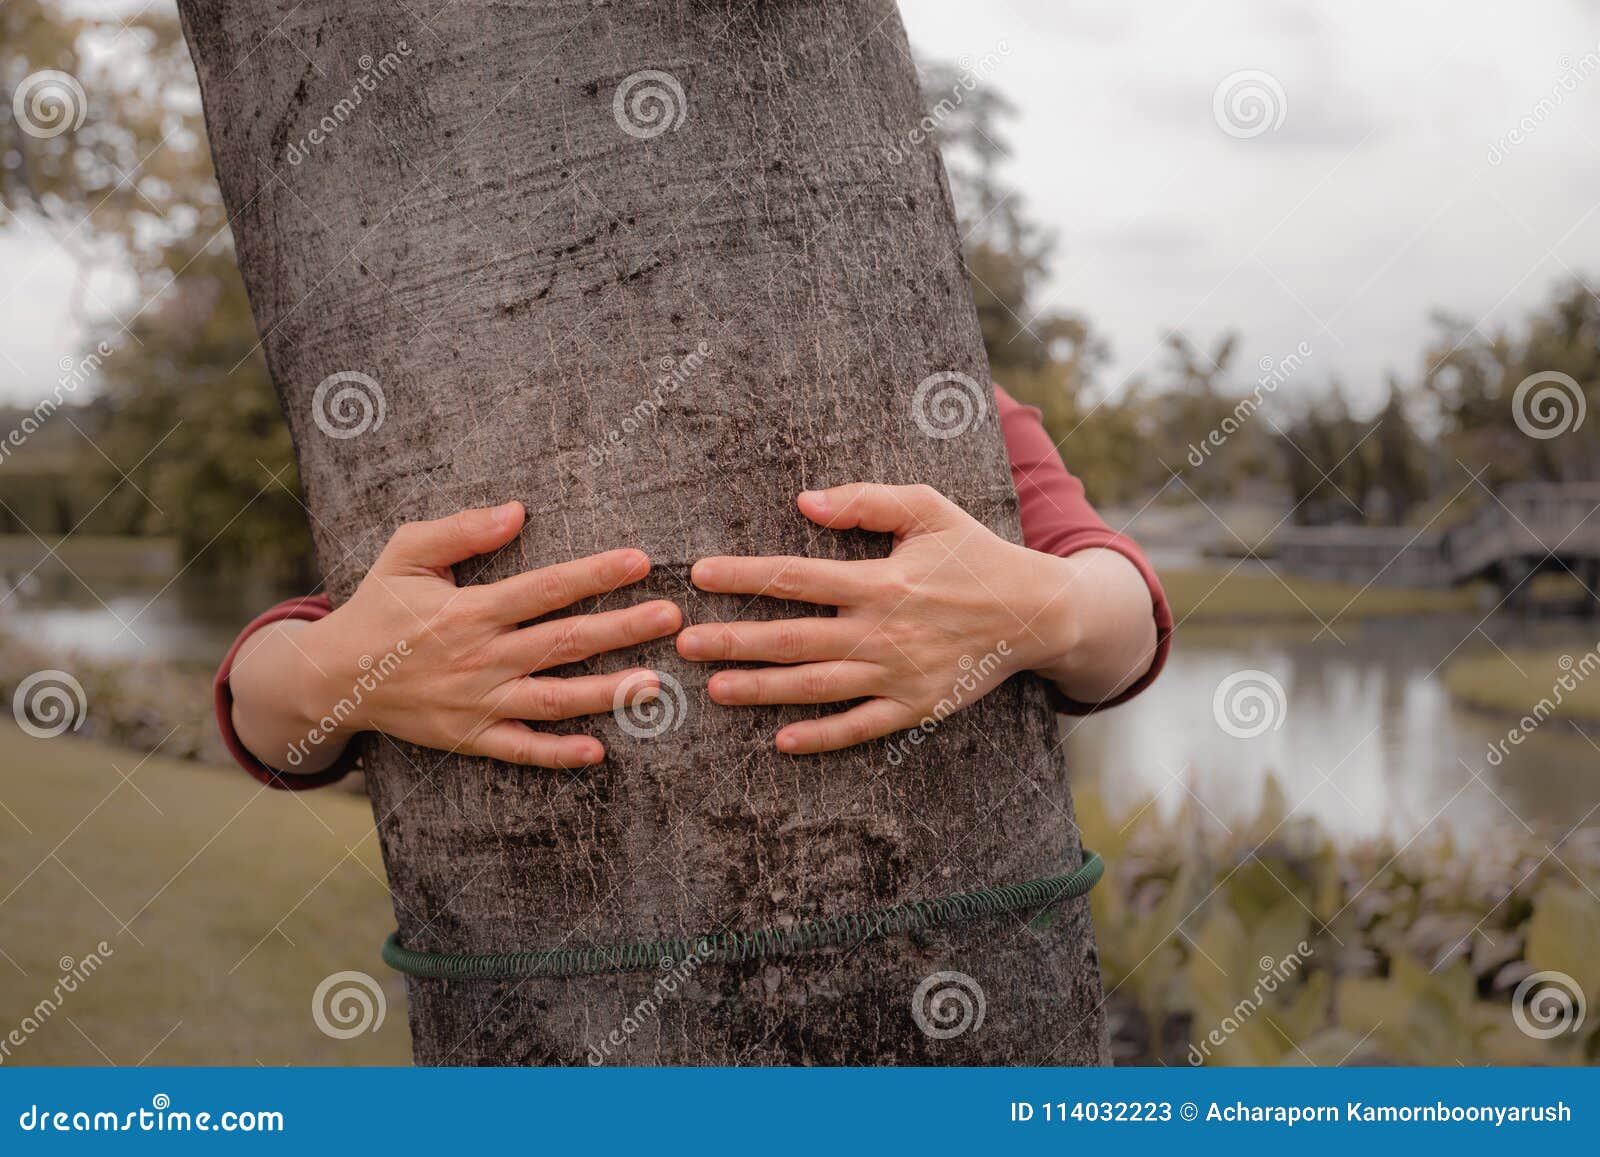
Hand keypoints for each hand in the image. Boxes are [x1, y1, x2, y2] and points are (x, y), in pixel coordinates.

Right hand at [230, 501, 680, 770]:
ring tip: (656, 685)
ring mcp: (478, 703)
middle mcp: (481, 658)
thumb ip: (460, 530)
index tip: (641, 562)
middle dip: (622, 629)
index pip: (546, 589)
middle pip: (564, 642)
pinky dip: (558, 754)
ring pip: (554, 700)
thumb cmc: (378, 608)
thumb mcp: (405, 554)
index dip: (595, 574)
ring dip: (607, 694)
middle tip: (674, 617)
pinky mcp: (471, 738)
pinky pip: (521, 751)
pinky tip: (599, 751)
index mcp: (470, 610)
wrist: (333, 678)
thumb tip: (517, 511)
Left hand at [676, 483, 1082, 754]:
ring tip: (714, 688)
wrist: (1034, 612)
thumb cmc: (973, 554)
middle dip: (734, 640)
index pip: (797, 577)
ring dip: (762, 689)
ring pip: (816, 686)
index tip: (700, 574)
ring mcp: (898, 674)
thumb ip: (867, 500)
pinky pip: (860, 727)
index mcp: (880, 580)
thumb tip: (804, 502)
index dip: (745, 576)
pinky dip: (822, 736)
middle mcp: (883, 631)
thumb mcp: (928, 509)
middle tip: (684, 643)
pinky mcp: (915, 707)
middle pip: (793, 639)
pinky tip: (782, 741)